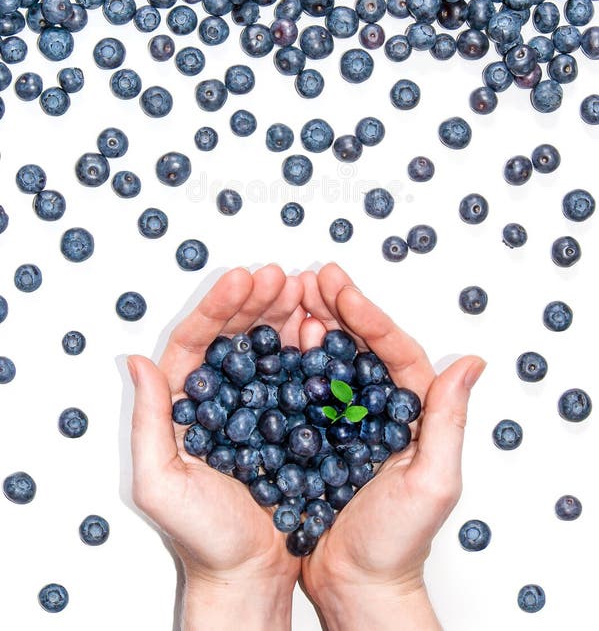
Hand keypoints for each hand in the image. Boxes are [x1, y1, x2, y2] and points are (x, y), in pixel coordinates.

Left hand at [127, 265, 304, 630]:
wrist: (249, 574)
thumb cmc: (202, 537)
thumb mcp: (161, 484)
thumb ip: (147, 422)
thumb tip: (136, 362)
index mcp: (183, 403)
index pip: (196, 341)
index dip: (218, 307)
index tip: (242, 279)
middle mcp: (218, 396)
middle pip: (234, 334)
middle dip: (257, 300)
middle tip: (280, 276)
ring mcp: (254, 404)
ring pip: (267, 345)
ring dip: (284, 313)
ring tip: (304, 289)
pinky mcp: (286, 418)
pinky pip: (296, 374)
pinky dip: (307, 347)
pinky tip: (319, 328)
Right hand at [298, 263, 485, 630]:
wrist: (355, 586)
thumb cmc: (397, 544)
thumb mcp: (431, 484)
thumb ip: (448, 421)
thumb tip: (473, 362)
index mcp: (411, 411)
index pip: (394, 349)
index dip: (369, 314)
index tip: (341, 287)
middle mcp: (377, 407)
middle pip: (358, 344)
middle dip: (334, 307)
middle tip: (310, 277)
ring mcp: (344, 418)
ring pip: (327, 358)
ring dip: (309, 324)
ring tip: (287, 294)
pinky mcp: (313, 433)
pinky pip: (301, 387)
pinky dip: (287, 361)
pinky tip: (271, 341)